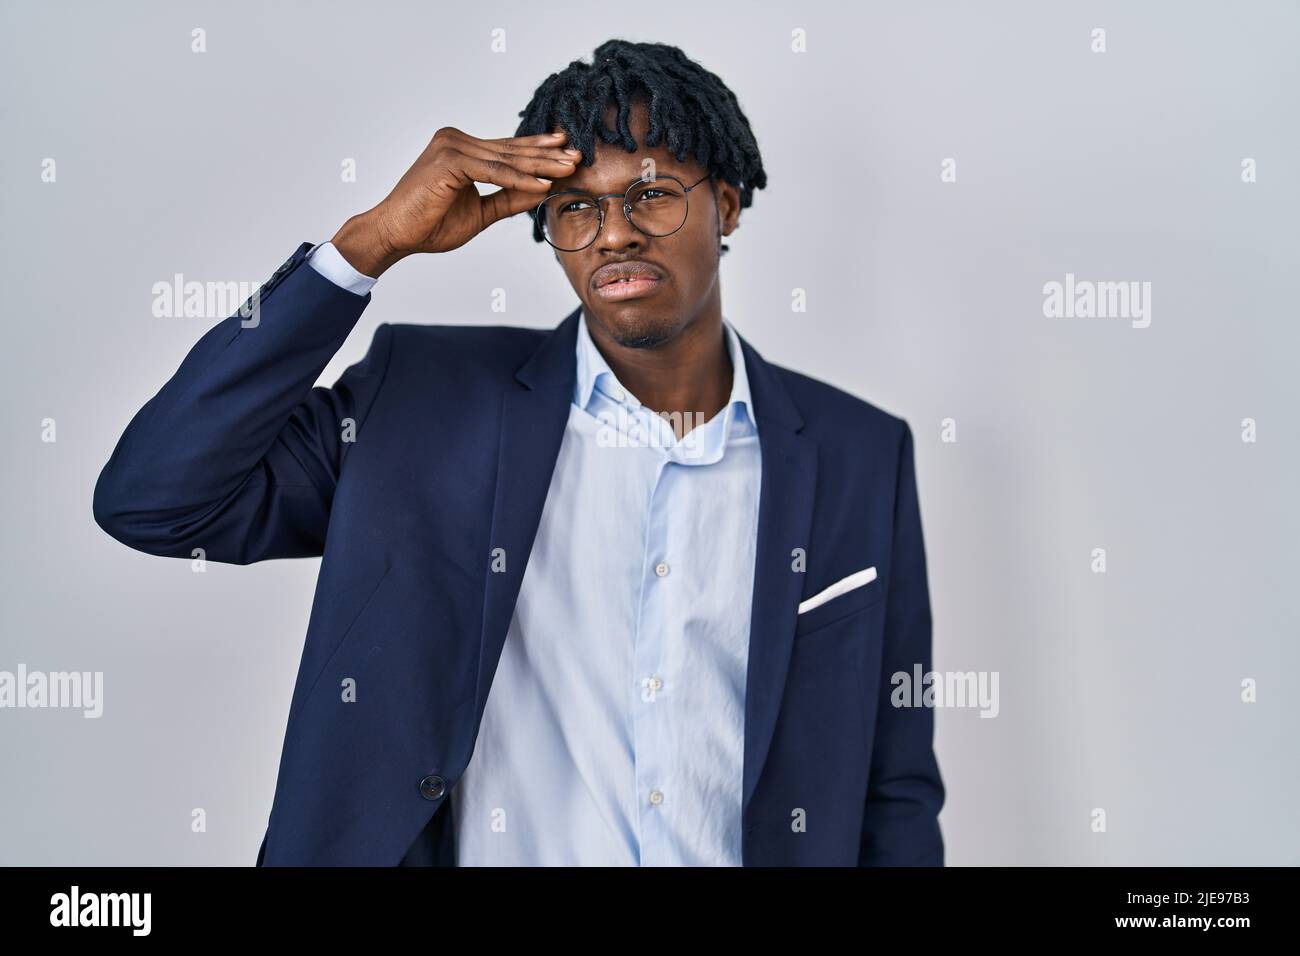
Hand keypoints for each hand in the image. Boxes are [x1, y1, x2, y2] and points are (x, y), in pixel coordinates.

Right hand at [331, 127, 580, 275]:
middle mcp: (455, 140)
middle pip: (511, 151)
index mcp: (462, 148)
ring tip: (570, 168)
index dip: (539, 153)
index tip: (569, 154)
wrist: (396, 233)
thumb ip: (509, 198)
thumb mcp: (481, 212)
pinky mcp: (449, 159)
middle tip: (580, 156)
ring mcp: (451, 146)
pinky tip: (544, 183)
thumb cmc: (430, 224)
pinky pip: (493, 172)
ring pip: (506, 159)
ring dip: (541, 165)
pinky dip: (519, 179)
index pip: (508, 150)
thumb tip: (543, 190)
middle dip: (547, 155)